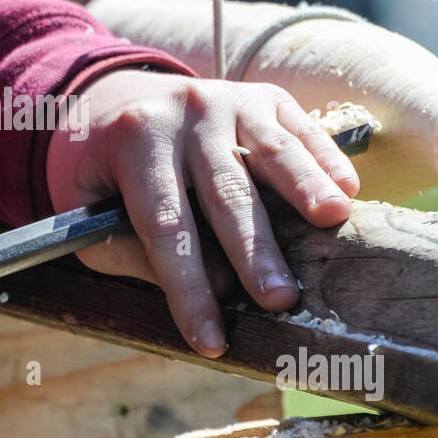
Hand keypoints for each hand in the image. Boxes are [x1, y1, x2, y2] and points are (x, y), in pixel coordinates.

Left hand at [46, 71, 358, 358]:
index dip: (188, 287)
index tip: (210, 340)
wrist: (111, 101)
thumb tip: (208, 285)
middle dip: (254, 249)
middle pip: (225, 191)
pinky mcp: (261, 97)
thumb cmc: (103, 174)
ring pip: (270, 150)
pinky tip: (347, 189)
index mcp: (134, 143)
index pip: (166, 226)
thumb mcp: (89, 211)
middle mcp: (184, 115)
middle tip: (279, 298)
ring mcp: (227, 101)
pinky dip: (324, 158)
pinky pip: (298, 127)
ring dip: (305, 188)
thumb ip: (132, 249)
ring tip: (334, 222)